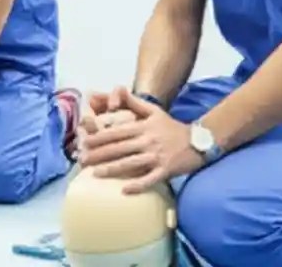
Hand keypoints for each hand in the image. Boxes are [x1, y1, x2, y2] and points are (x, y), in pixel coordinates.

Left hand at [79, 89, 203, 193]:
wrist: (199, 141)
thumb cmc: (172, 127)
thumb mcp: (155, 111)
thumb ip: (136, 103)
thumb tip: (120, 91)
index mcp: (143, 127)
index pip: (116, 132)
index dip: (99, 137)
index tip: (84, 142)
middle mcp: (147, 141)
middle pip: (119, 148)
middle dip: (98, 154)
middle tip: (82, 160)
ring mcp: (157, 156)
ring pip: (130, 163)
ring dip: (111, 169)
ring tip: (95, 173)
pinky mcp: (166, 170)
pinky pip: (149, 179)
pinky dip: (137, 185)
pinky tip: (124, 190)